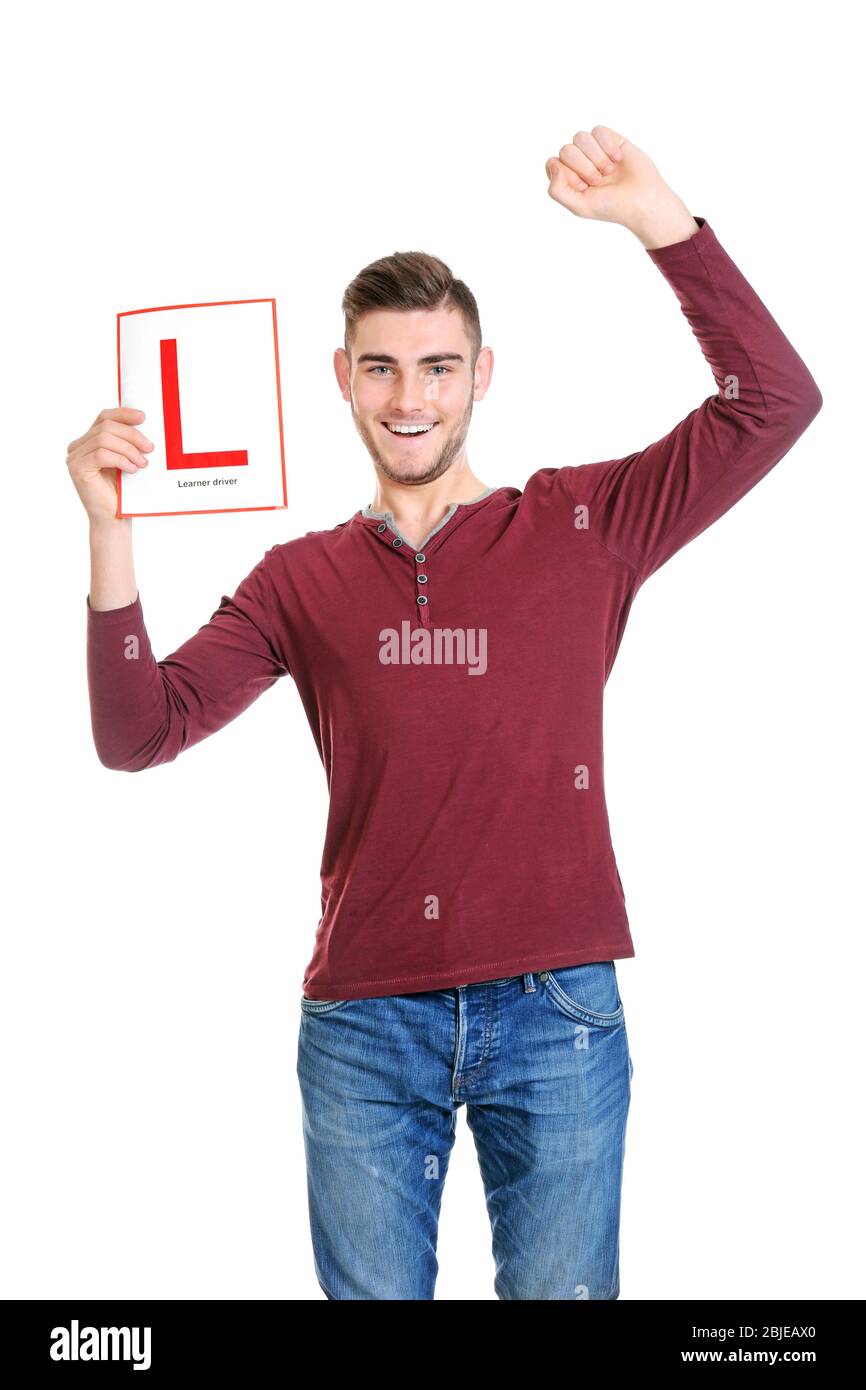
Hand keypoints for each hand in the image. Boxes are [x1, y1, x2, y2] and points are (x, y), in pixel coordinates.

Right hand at [67, 406, 153, 524]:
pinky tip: (132, 470)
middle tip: (150, 448)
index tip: (143, 417)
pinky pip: (101, 454)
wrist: (114, 521)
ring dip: (128, 449)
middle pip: (106, 427)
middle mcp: (77, 447)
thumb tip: (143, 421)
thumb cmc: (123, 493)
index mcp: (88, 441)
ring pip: (104, 439)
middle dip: (131, 435)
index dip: (123, 414)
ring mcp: (74, 458)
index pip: (104, 417)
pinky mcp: (77, 469)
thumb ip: (127, 443)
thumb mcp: (127, 461)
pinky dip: (120, 459)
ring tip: (143, 463)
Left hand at [545, 126, 696, 245]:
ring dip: (596, 156)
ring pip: (580, 137)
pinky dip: (607, 145)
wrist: (642, 199)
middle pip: (566, 150)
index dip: (568, 174)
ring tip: (609, 170)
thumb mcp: (579, 206)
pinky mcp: (610, 139)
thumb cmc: (611, 206)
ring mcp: (594, 150)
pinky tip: (618, 159)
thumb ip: (556, 190)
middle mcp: (579, 162)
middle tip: (599, 181)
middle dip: (584, 167)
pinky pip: (598, 130)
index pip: (553, 163)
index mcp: (568, 178)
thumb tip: (554, 163)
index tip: (584, 187)